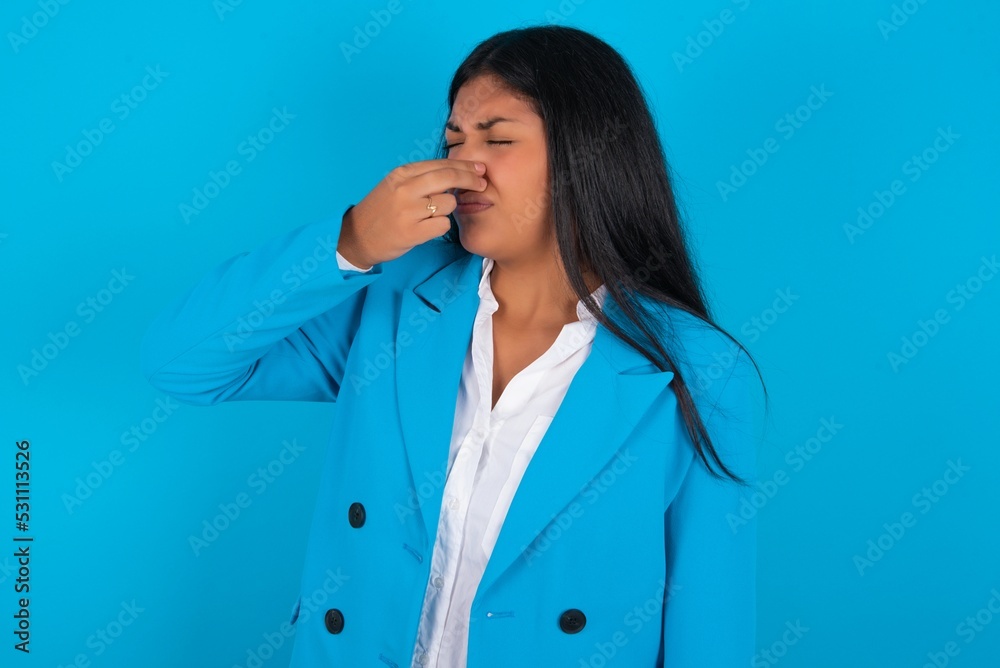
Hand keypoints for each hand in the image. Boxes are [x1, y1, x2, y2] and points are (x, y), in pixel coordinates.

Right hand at [338, 158, 487, 266]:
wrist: (357, 236)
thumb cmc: (382, 210)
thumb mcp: (395, 185)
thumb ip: (422, 177)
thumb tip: (457, 172)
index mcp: (402, 174)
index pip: (441, 164)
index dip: (465, 166)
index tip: (479, 170)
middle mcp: (405, 189)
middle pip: (449, 178)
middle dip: (470, 180)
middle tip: (482, 184)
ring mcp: (408, 211)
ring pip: (448, 204)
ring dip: (449, 209)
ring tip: (433, 214)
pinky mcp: (412, 232)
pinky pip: (443, 225)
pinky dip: (441, 226)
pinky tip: (428, 227)